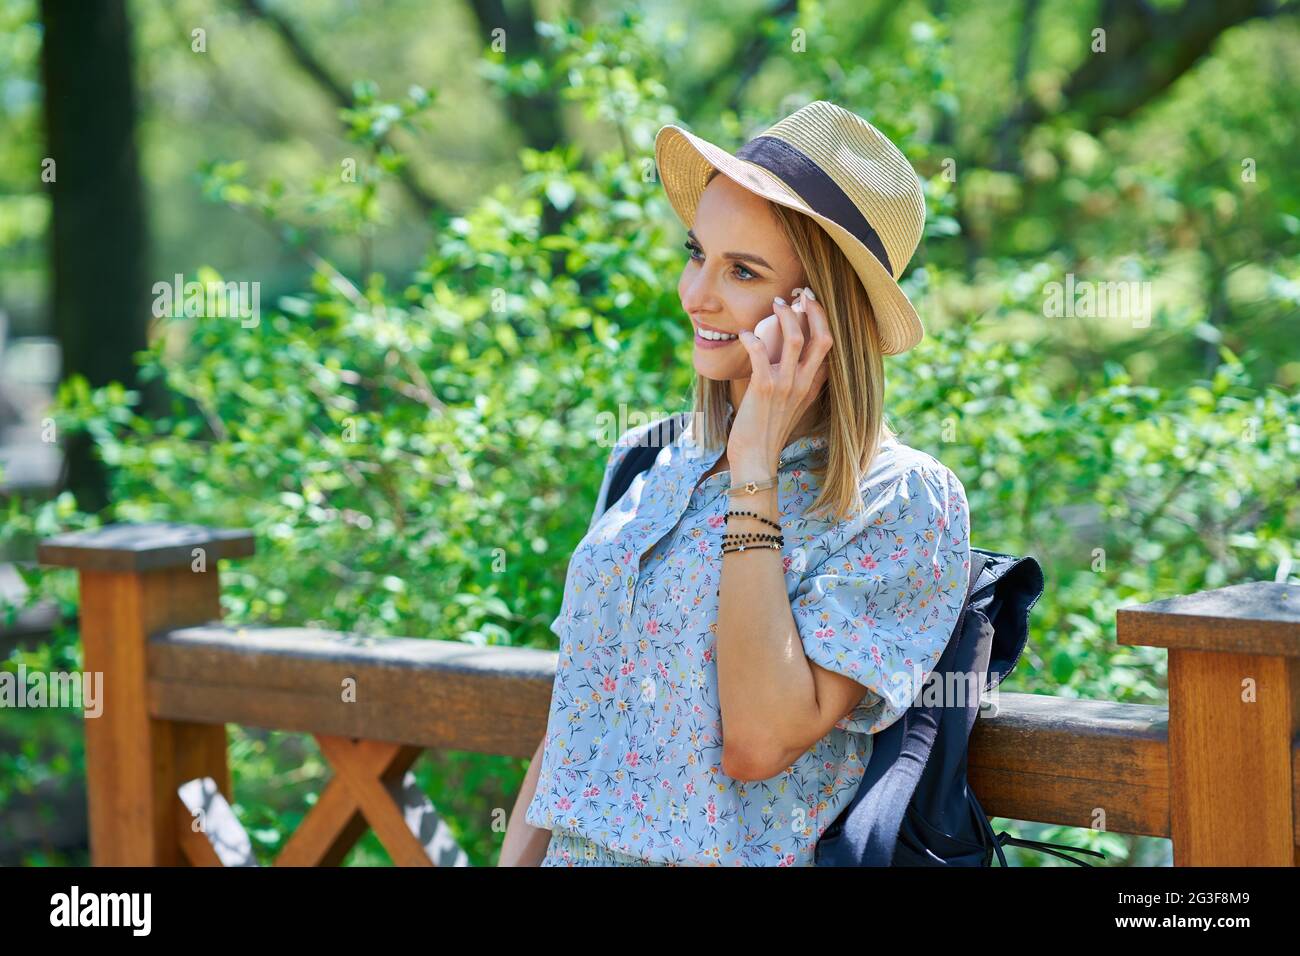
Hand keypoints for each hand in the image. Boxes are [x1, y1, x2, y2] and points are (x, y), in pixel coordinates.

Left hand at [730, 287, 831, 475]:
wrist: (756, 459)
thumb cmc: (768, 430)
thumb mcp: (791, 404)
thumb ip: (796, 380)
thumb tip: (787, 355)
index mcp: (812, 386)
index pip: (829, 347)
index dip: (823, 320)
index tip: (812, 302)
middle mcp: (804, 384)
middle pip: (822, 338)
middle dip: (814, 310)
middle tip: (801, 294)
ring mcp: (786, 386)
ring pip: (795, 339)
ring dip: (785, 317)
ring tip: (776, 304)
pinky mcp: (764, 390)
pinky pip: (760, 354)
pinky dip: (752, 339)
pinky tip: (744, 334)